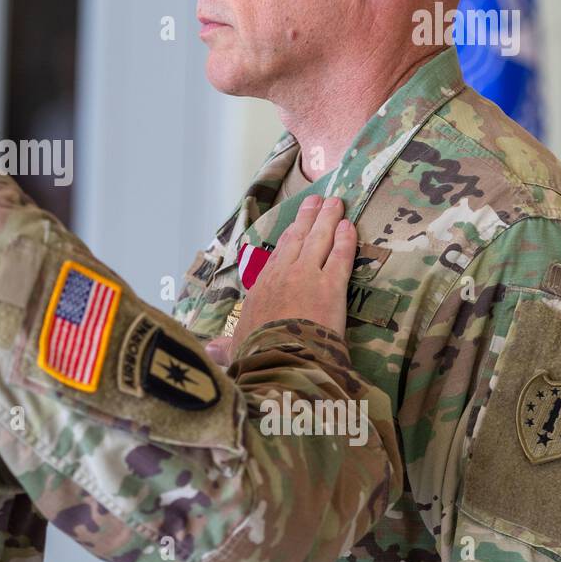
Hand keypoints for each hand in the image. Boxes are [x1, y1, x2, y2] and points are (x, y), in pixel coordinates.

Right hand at [204, 195, 355, 367]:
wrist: (279, 362)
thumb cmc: (257, 355)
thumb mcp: (236, 348)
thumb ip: (226, 346)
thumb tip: (210, 350)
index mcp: (260, 288)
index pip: (276, 256)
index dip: (288, 238)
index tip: (294, 226)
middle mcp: (282, 275)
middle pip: (297, 237)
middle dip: (308, 216)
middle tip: (317, 200)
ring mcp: (307, 276)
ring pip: (319, 239)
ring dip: (328, 218)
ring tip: (336, 202)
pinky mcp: (331, 285)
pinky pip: (341, 255)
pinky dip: (346, 239)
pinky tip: (350, 226)